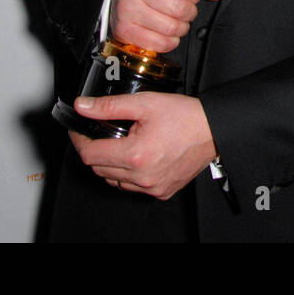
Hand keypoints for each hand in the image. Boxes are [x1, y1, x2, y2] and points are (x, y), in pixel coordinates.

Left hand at [69, 93, 216, 199]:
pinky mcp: (162, 192)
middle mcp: (143, 177)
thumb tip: (83, 106)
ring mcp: (153, 187)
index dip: (79, 141)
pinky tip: (137, 158)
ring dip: (111, 164)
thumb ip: (110, 106)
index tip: (79, 131)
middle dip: (96, 150)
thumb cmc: (185, 116)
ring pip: (114, 181)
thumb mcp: (145, 103)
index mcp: (135, 156)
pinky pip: (133, 187)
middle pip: (100, 169)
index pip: (90, 155)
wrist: (214, 129)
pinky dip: (129, 175)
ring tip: (121, 144)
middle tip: (102, 133)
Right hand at [111, 0, 222, 52]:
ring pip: (173, 27)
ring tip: (173, 20)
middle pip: (182, 9)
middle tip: (182, 10)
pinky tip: (164, 32)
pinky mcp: (125, 29)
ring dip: (180, 28)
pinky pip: (160, 43)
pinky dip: (169, 41)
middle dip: (189, 12)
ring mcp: (128, 8)